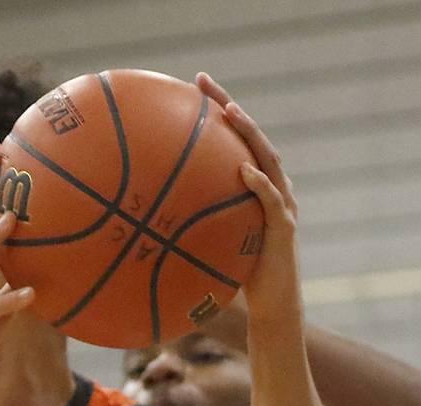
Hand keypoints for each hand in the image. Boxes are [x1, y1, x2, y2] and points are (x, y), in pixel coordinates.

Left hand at [196, 73, 301, 328]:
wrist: (270, 308)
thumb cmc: (235, 279)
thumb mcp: (205, 247)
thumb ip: (184, 229)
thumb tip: (136, 227)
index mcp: (252, 188)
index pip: (234, 142)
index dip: (216, 112)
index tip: (191, 87)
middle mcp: (270, 188)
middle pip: (251, 138)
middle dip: (228, 106)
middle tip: (203, 82)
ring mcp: (281, 205)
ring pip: (268, 159)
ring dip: (249, 134)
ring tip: (229, 112)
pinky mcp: (284, 228)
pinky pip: (272, 201)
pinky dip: (260, 184)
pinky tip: (244, 171)